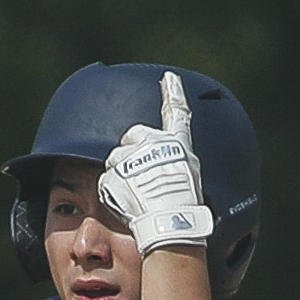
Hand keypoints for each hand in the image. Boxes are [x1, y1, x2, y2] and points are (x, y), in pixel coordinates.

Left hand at [98, 72, 213, 255]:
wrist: (171, 221)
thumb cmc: (186, 205)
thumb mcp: (191, 175)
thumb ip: (177, 160)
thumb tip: (174, 162)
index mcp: (176, 143)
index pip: (176, 112)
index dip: (173, 94)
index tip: (169, 79)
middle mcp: (152, 143)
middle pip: (134, 138)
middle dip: (134, 152)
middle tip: (144, 178)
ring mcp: (131, 156)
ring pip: (118, 161)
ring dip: (123, 174)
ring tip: (139, 197)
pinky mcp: (113, 172)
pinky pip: (108, 181)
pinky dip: (115, 192)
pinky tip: (130, 204)